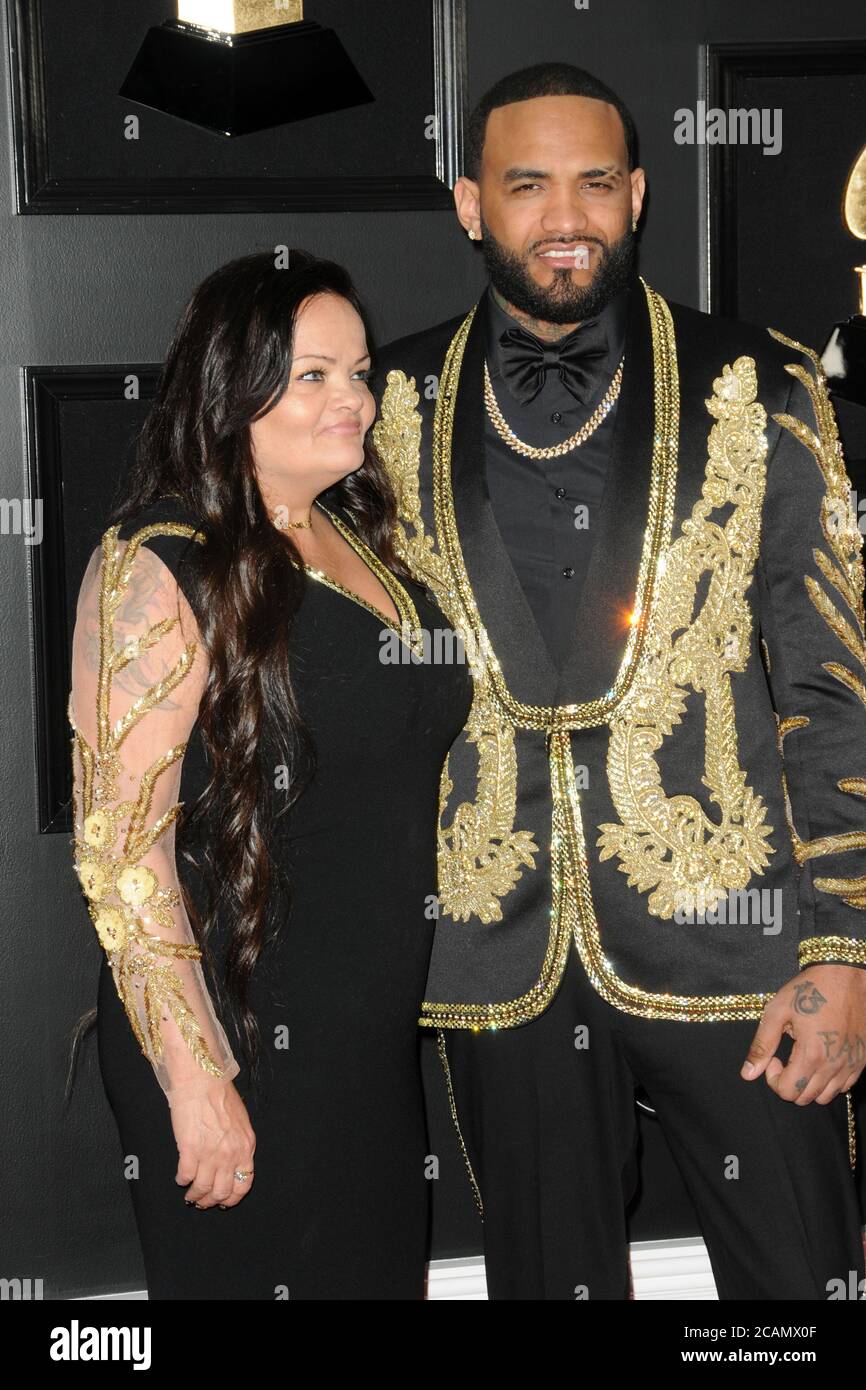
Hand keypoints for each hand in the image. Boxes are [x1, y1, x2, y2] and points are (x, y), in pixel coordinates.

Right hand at [167, 1079, 255, 1207]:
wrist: (202, 1079)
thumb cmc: (219, 1095)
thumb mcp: (240, 1122)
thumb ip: (238, 1144)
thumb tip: (231, 1163)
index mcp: (245, 1147)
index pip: (243, 1185)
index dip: (231, 1198)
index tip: (222, 1202)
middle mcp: (230, 1154)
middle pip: (221, 1192)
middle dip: (210, 1201)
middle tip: (202, 1202)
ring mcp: (210, 1154)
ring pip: (202, 1189)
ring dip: (194, 1196)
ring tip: (189, 1194)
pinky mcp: (190, 1150)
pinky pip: (185, 1176)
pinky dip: (182, 1180)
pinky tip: (181, 1177)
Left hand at [740, 965, 865, 1103]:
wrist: (845, 975)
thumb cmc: (809, 989)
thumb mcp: (777, 1011)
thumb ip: (762, 1045)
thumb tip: (747, 1074)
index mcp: (812, 1054)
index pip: (787, 1092)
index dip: (773, 1079)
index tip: (773, 1058)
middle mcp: (835, 1065)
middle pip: (805, 1098)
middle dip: (788, 1084)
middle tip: (784, 1059)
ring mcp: (852, 1064)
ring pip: (825, 1096)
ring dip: (808, 1085)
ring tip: (802, 1060)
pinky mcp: (862, 1059)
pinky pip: (844, 1086)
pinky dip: (829, 1082)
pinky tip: (820, 1059)